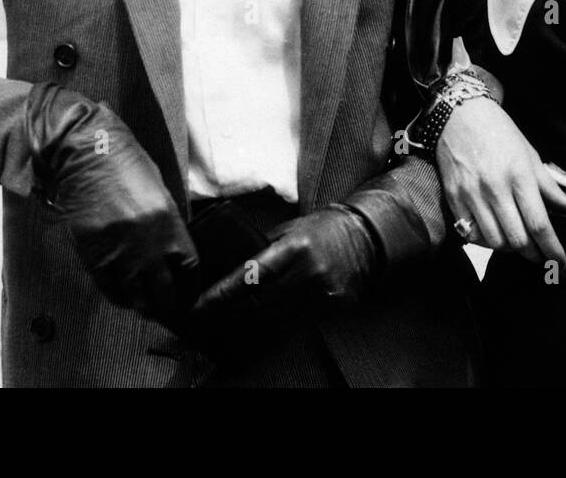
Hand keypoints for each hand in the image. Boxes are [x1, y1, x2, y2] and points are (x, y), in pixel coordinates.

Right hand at [28, 83, 199, 334]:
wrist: (83, 156)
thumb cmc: (124, 164)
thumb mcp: (158, 192)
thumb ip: (167, 223)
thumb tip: (171, 251)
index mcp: (168, 222)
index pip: (189, 267)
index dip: (191, 285)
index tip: (188, 291)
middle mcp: (146, 244)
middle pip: (164, 292)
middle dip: (169, 305)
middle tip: (169, 310)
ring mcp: (117, 253)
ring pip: (136, 297)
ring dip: (143, 305)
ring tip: (147, 307)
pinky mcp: (92, 256)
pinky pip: (109, 289)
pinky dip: (119, 296)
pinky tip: (125, 297)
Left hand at [188, 204, 376, 361]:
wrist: (366, 237)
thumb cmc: (322, 229)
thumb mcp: (291, 230)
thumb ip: (262, 250)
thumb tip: (226, 267)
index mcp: (296, 247)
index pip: (253, 274)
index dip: (223, 293)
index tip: (199, 305)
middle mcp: (311, 272)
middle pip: (261, 304)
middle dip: (228, 316)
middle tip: (203, 323)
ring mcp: (324, 294)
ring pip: (276, 321)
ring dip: (245, 329)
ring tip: (220, 333)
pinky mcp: (332, 308)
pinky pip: (294, 327)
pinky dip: (270, 333)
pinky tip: (251, 337)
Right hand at [436, 96, 565, 264]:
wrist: (458, 114)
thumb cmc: (499, 132)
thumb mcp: (530, 155)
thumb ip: (550, 187)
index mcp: (519, 175)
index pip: (540, 224)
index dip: (552, 249)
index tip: (561, 263)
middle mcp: (495, 188)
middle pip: (518, 239)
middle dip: (535, 255)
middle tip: (543, 257)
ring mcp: (471, 195)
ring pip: (495, 242)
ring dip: (511, 249)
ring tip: (519, 244)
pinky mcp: (453, 199)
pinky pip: (472, 235)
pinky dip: (487, 242)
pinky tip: (495, 235)